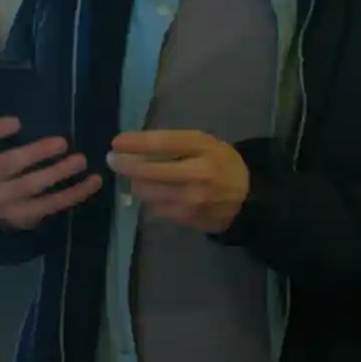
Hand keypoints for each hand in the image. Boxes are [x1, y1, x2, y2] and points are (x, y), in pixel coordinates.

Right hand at [0, 116, 103, 231]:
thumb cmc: (1, 167)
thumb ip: (4, 130)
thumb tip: (26, 98)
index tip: (17, 121)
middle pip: (9, 164)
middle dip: (36, 153)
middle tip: (62, 142)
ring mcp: (5, 200)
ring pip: (31, 186)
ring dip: (58, 173)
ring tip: (80, 161)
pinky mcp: (25, 216)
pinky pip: (51, 205)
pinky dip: (74, 194)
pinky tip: (93, 182)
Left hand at [107, 130, 249, 233]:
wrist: (247, 197)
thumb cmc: (219, 162)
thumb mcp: (204, 143)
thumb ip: (172, 143)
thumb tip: (132, 147)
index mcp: (204, 148)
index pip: (161, 143)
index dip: (134, 143)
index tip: (116, 142)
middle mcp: (198, 174)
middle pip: (148, 170)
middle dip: (124, 164)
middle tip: (113, 159)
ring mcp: (193, 200)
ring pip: (147, 191)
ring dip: (135, 182)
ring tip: (136, 175)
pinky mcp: (187, 218)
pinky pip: (155, 207)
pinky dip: (150, 198)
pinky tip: (155, 191)